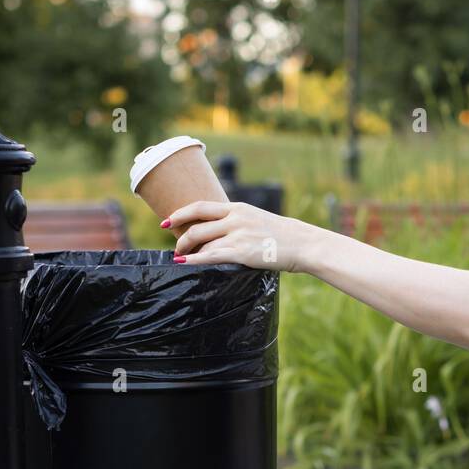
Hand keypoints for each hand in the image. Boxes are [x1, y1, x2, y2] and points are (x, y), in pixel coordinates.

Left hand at [163, 201, 311, 271]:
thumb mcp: (257, 220)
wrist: (301, 243)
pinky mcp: (241, 252)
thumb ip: (238, 223)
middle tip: (176, 246)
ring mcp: (237, 235)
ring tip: (181, 257)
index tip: (167, 220)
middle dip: (181, 236)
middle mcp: (235, 219)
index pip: (201, 206)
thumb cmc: (282, 236)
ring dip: (186, 250)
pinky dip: (193, 259)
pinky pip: (211, 255)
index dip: (180, 213)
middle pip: (197, 225)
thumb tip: (221, 233)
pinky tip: (183, 262)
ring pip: (202, 241)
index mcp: (237, 208)